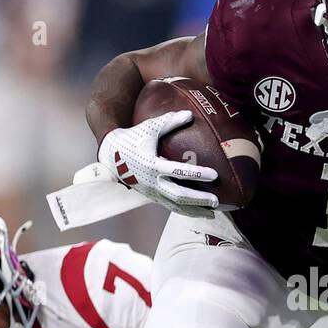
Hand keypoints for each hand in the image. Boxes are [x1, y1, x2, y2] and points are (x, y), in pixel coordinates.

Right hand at [97, 111, 218, 217]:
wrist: (111, 155)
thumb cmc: (133, 138)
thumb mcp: (149, 127)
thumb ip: (169, 121)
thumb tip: (190, 114)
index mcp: (151, 165)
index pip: (178, 172)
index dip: (197, 174)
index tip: (215, 175)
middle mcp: (152, 182)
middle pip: (178, 195)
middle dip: (198, 199)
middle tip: (216, 201)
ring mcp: (151, 192)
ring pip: (175, 206)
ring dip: (194, 210)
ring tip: (213, 214)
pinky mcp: (152, 197)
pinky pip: (171, 207)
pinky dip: (186, 211)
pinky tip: (200, 212)